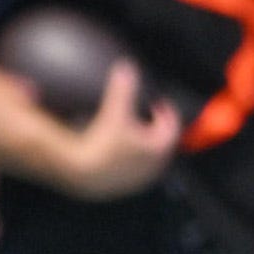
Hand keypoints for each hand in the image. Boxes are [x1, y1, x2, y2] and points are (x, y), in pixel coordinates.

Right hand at [51, 62, 179, 201]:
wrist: (81, 174)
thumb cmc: (102, 144)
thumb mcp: (114, 111)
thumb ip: (123, 88)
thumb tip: (126, 66)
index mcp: (159, 148)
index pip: (172, 125)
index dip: (166, 111)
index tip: (156, 102)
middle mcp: (154, 166)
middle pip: (162, 143)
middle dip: (155, 127)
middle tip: (145, 114)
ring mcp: (140, 179)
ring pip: (149, 158)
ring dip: (143, 143)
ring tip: (130, 130)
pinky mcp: (125, 186)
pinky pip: (134, 168)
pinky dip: (130, 156)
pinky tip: (115, 149)